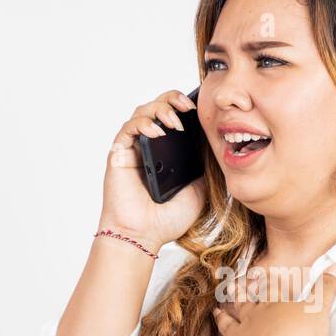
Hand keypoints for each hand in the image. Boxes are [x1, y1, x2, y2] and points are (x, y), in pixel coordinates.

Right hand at [98, 89, 207, 249]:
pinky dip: (143, 124)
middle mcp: (148, 146)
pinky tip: (157, 132)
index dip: (184, 107)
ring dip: (159, 109)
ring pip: (142, 112)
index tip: (201, 109)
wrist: (146, 235)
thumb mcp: (199, 190)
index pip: (174, 117)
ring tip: (174, 121)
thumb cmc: (168, 218)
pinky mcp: (118, 154)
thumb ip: (203, 168)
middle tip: (188, 106)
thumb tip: (216, 146)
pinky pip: (128, 128)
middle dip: (172, 100)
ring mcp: (133, 149)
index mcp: (166, 152)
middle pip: (157, 107)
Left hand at [206, 262, 335, 335]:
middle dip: (235, 296)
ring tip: (216, 311)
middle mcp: (252, 318)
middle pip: (241, 304)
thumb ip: (326, 287)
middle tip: (228, 289)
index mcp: (272, 305)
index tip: (250, 276)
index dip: (258, 283)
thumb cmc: (303, 335)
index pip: (264, 290)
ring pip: (227, 324)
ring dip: (221, 318)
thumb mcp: (319, 307)